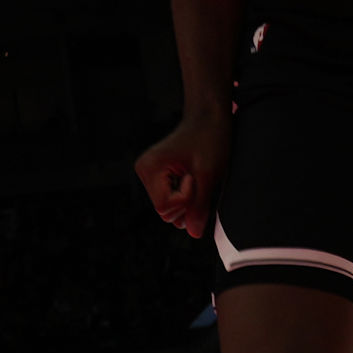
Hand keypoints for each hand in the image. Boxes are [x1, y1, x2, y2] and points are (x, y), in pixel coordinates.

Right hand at [134, 107, 229, 235]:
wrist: (209, 118)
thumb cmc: (209, 139)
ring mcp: (149, 173)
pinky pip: (170, 199)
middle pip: (164, 210)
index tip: (196, 177)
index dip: (186, 199)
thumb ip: (199, 206)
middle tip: (198, 176)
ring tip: (196, 176)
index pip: (164, 207)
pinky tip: (192, 178)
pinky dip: (185, 195)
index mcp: (149, 167)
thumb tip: (193, 234)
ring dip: (187, 200)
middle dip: (186, 202)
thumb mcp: (208, 175)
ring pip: (168, 207)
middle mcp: (144, 170)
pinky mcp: (158, 175)